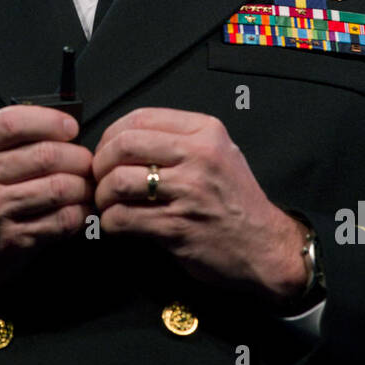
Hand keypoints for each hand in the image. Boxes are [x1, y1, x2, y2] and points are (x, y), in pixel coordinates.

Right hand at [0, 106, 93, 332]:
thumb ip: (4, 140)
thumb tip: (57, 126)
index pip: (13, 122)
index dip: (49, 120)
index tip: (69, 127)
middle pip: (47, 154)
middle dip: (78, 157)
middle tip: (85, 161)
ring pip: (60, 187)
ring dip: (83, 186)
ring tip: (84, 186)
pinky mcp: (14, 240)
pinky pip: (63, 220)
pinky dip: (80, 212)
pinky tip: (77, 209)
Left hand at [92, 108, 307, 303]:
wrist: (265, 246)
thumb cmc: (237, 201)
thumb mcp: (220, 153)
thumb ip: (180, 139)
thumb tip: (124, 138)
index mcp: (206, 132)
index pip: (140, 117)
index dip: (111, 134)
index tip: (106, 151)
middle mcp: (198, 157)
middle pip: (123, 145)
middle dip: (100, 163)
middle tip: (99, 178)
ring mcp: (188, 192)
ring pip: (118, 181)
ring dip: (102, 195)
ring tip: (107, 203)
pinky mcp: (177, 226)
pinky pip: (123, 218)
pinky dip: (110, 222)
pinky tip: (118, 224)